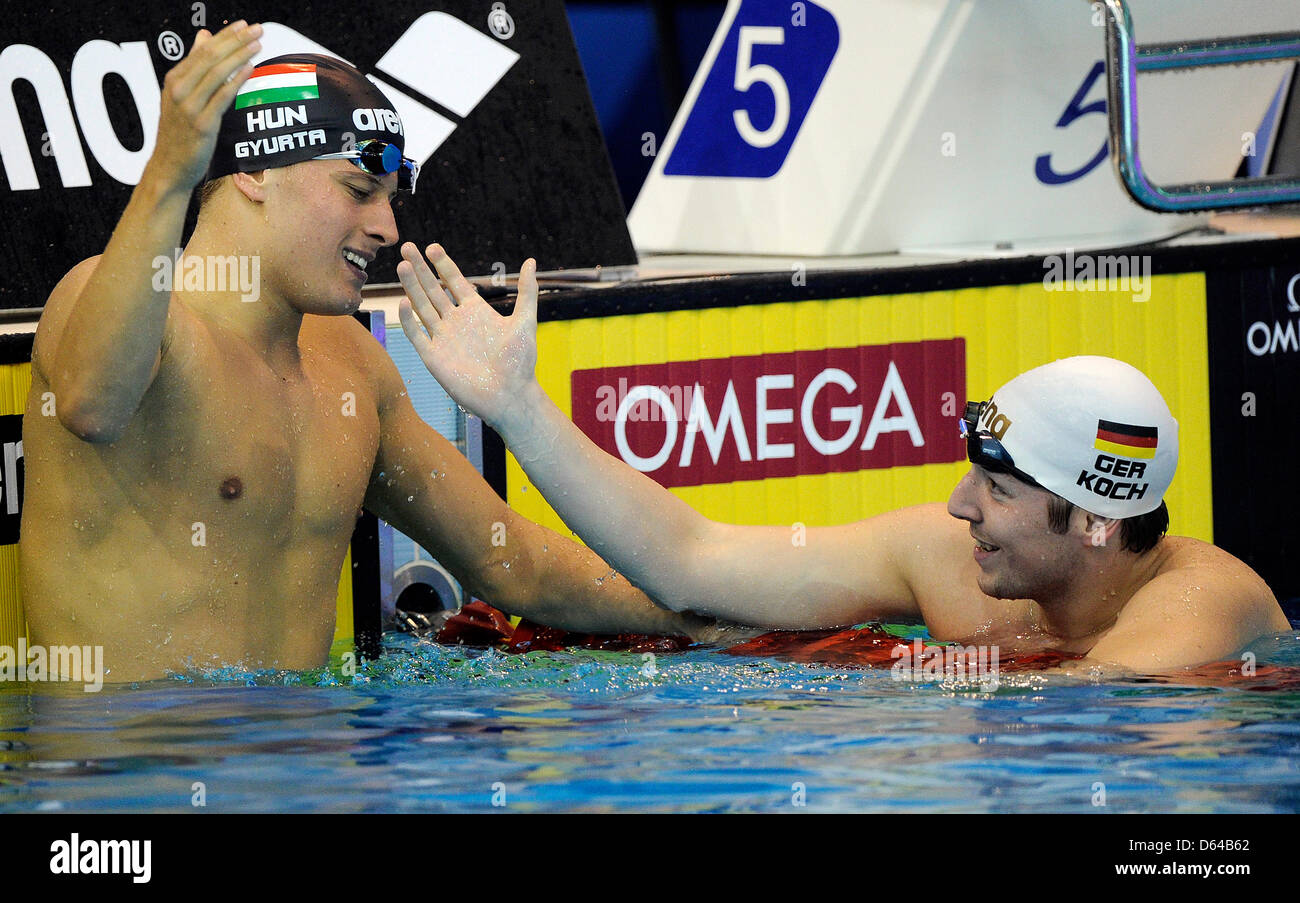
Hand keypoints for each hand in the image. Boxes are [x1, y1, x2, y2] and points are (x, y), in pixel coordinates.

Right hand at [146, 21, 262, 190]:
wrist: (170, 167)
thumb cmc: (179, 133)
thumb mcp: (181, 96)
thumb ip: (194, 67)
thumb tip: (204, 36)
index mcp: (174, 80)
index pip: (203, 50)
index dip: (225, 36)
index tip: (244, 25)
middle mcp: (179, 89)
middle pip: (211, 57)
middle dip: (236, 41)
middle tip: (257, 29)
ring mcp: (190, 106)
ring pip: (217, 73)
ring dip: (240, 56)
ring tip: (258, 44)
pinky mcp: (203, 124)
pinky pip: (222, 97)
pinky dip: (237, 81)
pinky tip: (250, 69)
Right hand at [397, 243, 539, 431]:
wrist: (510, 396)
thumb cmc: (520, 362)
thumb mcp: (525, 321)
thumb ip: (527, 291)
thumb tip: (532, 261)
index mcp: (476, 312)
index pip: (454, 281)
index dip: (443, 264)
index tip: (432, 247)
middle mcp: (456, 322)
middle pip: (433, 290)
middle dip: (420, 269)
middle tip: (407, 247)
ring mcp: (443, 339)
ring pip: (422, 307)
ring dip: (412, 287)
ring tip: (402, 265)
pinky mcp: (434, 358)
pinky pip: (417, 335)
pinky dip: (409, 321)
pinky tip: (402, 302)